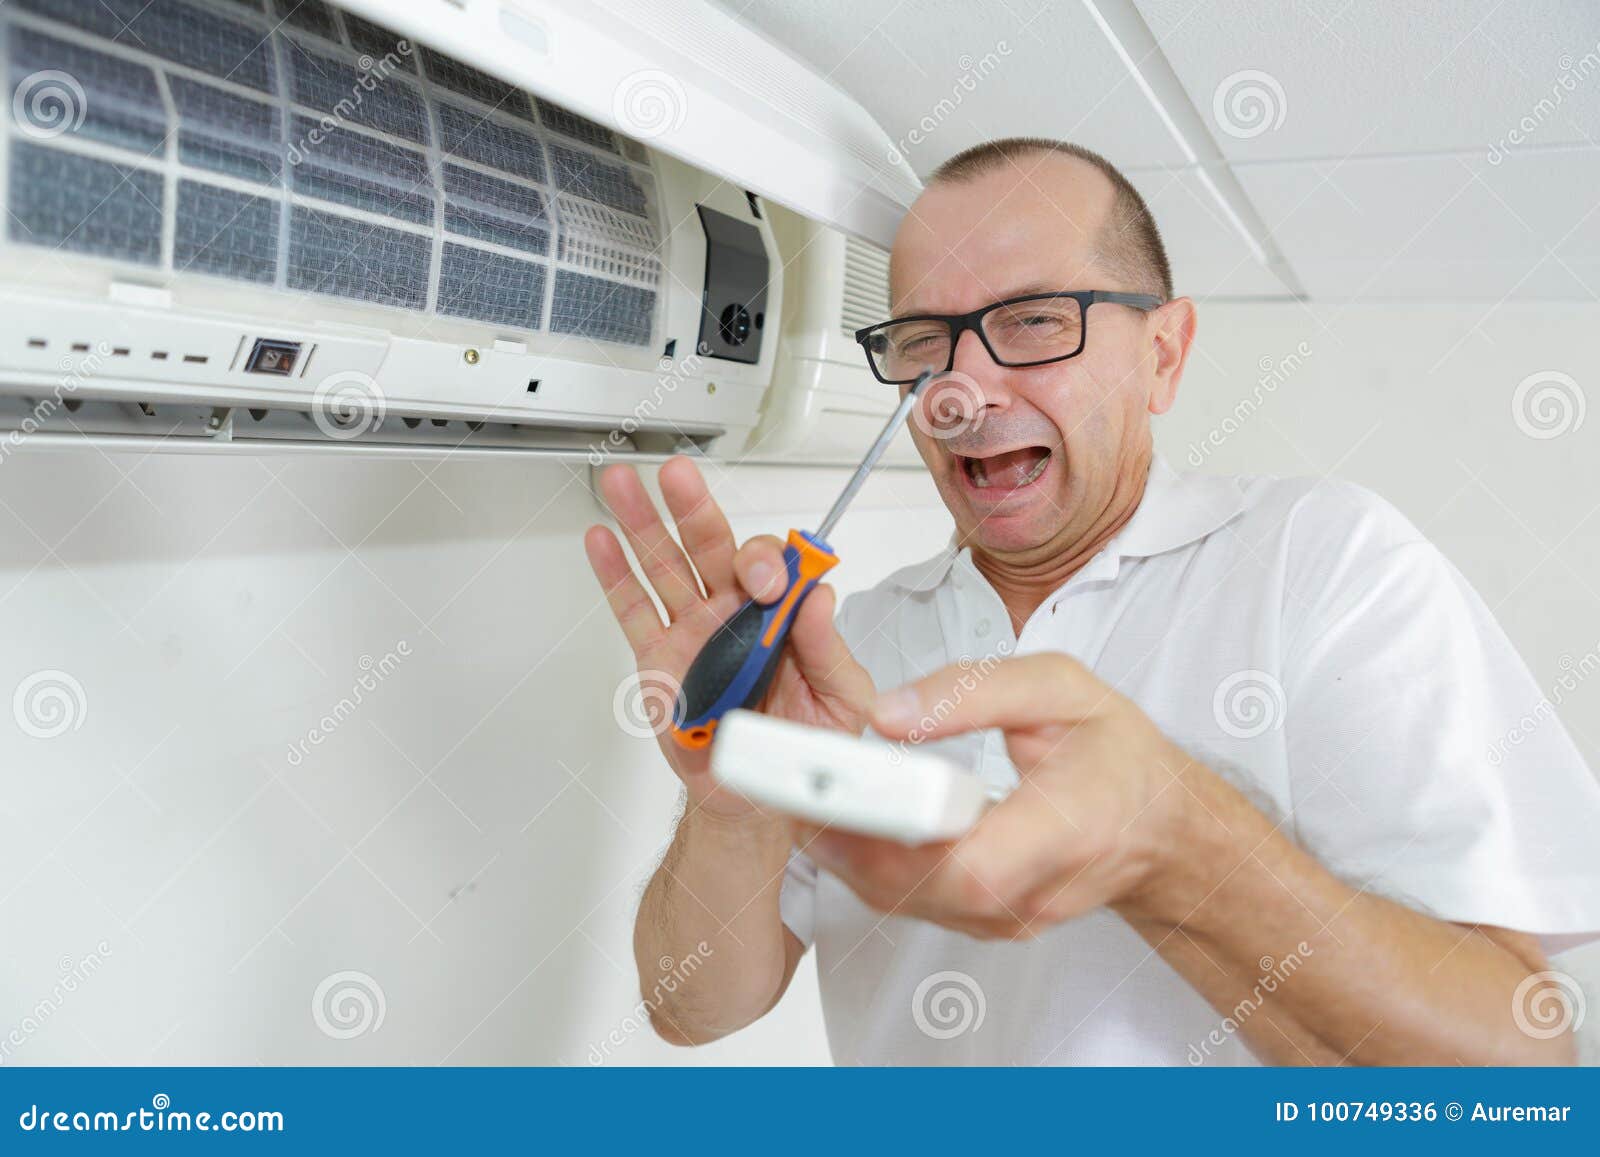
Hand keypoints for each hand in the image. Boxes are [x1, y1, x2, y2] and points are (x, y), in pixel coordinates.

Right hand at [585, 455, 875, 818]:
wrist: (757, 797)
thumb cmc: (803, 744)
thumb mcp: (842, 701)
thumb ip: (831, 651)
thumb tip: (820, 598)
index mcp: (781, 615)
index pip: (772, 566)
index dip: (767, 562)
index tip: (766, 580)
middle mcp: (734, 613)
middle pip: (710, 546)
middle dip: (693, 508)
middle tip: (678, 476)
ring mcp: (693, 632)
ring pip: (665, 565)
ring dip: (643, 523)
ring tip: (623, 484)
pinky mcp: (659, 660)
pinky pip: (635, 610)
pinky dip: (615, 574)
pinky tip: (603, 539)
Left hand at [793, 652, 1198, 938]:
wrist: (1161, 825)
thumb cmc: (1119, 755)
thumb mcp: (1062, 687)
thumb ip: (973, 692)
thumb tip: (886, 714)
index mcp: (1067, 828)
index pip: (969, 861)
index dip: (891, 836)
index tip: (837, 790)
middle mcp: (1035, 891)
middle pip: (920, 890)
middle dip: (846, 839)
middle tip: (794, 783)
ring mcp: (1008, 917)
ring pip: (905, 903)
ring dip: (846, 851)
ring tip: (806, 793)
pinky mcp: (985, 921)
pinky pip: (913, 902)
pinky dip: (869, 863)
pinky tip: (846, 818)